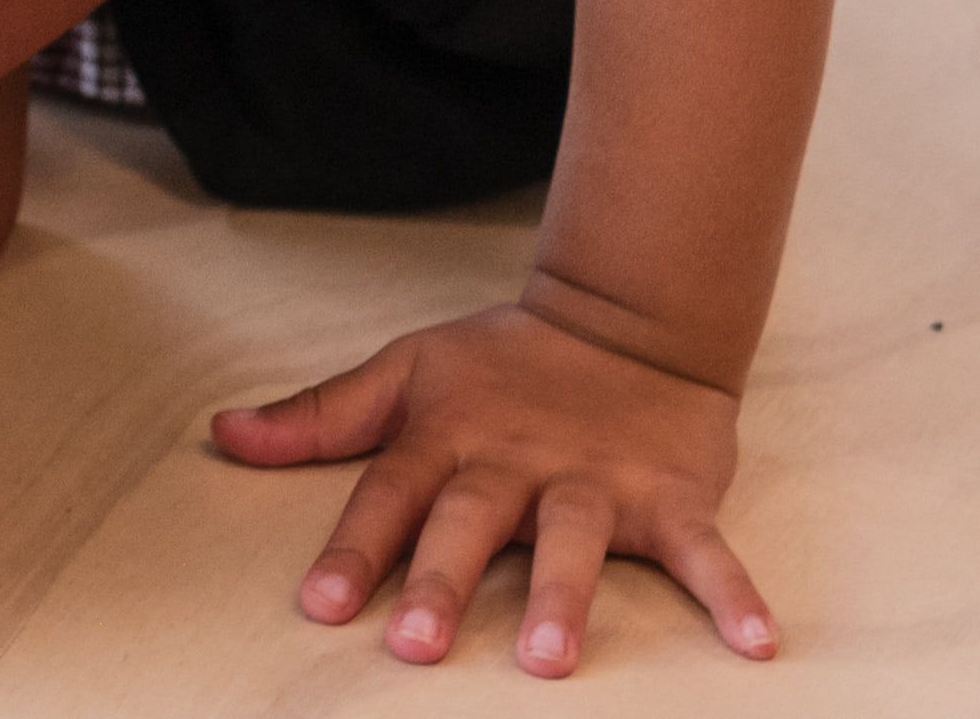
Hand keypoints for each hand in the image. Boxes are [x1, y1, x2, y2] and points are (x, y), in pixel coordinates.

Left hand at [214, 296, 777, 673]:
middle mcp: (516, 464)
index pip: (387, 496)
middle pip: (472, 525)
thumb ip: (318, 415)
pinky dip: (735, 595)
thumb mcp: (403, 375)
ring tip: (550, 659)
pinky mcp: (670, 497)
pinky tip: (757, 645)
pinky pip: (707, 552)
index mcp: (447, 440)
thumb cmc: (499, 365)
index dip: (352, 550)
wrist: (626, 321)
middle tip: (413, 647)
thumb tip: (222, 432)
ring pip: (576, 541)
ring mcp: (595, 482)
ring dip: (566, 598)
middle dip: (441, 582)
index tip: (319, 604)